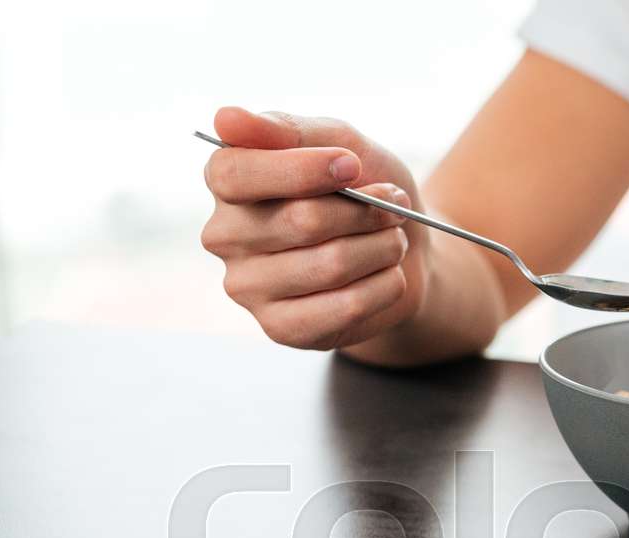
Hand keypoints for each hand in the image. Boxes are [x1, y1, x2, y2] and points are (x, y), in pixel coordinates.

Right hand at [201, 107, 427, 350]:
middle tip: (393, 206)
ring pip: (329, 264)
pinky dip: (384, 286)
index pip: (237, 172)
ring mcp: (248, 287)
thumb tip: (226, 118)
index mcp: (226, 182)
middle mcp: (225, 236)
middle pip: (301, 221)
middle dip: (364, 210)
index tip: (352, 165)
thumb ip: (285, 129)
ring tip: (393, 239)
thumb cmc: (362, 186)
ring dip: (381, 247)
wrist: (403, 247)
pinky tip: (389, 274)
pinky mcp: (281, 328)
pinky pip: (344, 307)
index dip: (303, 169)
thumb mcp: (336, 140)